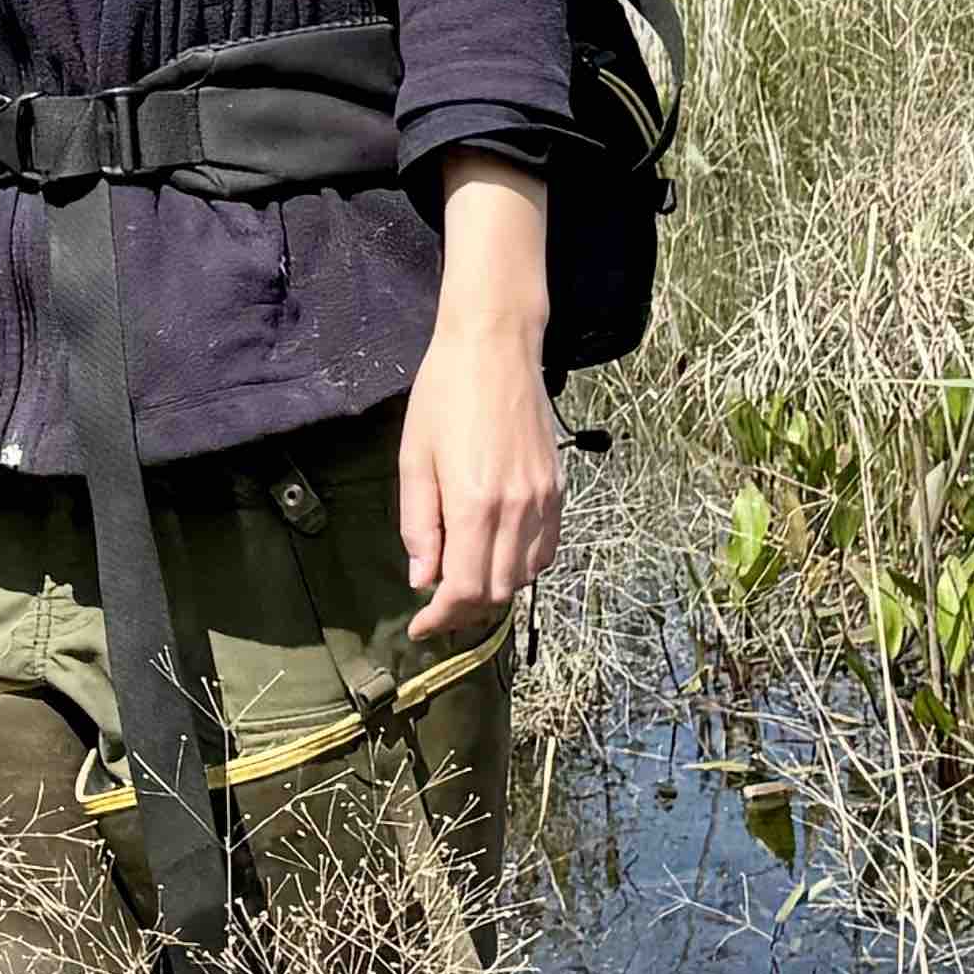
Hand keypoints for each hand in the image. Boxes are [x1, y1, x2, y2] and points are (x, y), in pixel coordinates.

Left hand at [397, 322, 560, 642]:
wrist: (496, 346)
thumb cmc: (445, 395)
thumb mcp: (415, 459)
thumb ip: (420, 525)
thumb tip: (424, 578)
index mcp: (476, 503)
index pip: (466, 589)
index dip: (442, 617)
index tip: (422, 627)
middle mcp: (518, 508)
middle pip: (498, 590)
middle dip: (466, 609)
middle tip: (437, 606)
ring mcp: (544, 499)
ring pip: (526, 575)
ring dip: (494, 589)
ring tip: (465, 582)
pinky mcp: (557, 488)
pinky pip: (547, 548)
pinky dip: (522, 566)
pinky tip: (497, 556)